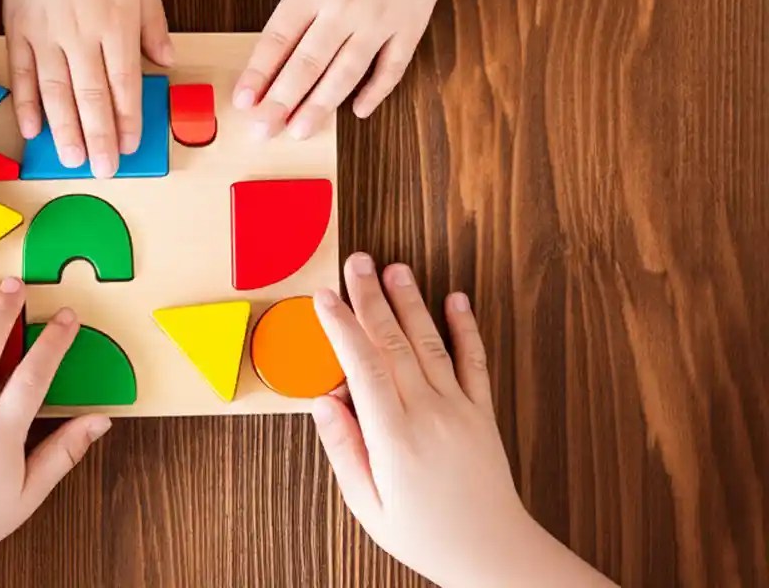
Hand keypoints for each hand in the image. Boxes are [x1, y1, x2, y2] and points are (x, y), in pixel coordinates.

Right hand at [0, 0, 172, 177]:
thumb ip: (153, 22)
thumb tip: (166, 63)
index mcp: (115, 21)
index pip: (125, 83)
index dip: (129, 120)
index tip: (132, 146)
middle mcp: (80, 32)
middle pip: (91, 96)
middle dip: (100, 137)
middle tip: (105, 169)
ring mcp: (44, 32)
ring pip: (56, 93)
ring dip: (64, 130)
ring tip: (72, 159)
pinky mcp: (17, 26)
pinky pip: (21, 72)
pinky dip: (25, 103)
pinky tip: (30, 129)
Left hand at [229, 0, 470, 137]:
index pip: (278, 39)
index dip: (258, 74)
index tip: (243, 100)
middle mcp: (346, 8)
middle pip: (306, 66)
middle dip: (281, 102)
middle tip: (262, 131)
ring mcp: (381, 20)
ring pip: (345, 74)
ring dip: (320, 107)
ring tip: (299, 131)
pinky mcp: (410, 26)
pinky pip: (391, 68)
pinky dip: (376, 92)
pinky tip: (358, 111)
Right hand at [311, 253, 615, 587]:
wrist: (492, 552)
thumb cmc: (426, 534)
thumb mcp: (368, 504)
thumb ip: (344, 449)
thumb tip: (322, 402)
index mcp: (395, 437)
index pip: (363, 366)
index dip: (342, 327)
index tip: (325, 298)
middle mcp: (429, 414)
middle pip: (394, 343)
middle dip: (371, 298)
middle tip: (357, 261)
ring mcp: (460, 409)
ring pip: (430, 343)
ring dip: (412, 302)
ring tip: (396, 268)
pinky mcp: (482, 412)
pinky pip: (473, 362)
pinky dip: (465, 328)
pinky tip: (457, 300)